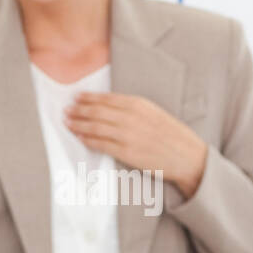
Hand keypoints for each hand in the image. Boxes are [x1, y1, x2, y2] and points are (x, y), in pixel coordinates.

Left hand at [64, 92, 208, 198]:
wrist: (187, 155)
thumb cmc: (170, 134)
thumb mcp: (154, 113)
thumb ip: (132, 109)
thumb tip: (107, 106)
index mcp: (140, 105)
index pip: (107, 98)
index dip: (88, 97)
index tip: (76, 97)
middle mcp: (132, 118)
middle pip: (97, 111)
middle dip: (78, 110)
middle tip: (66, 110)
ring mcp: (128, 135)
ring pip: (95, 127)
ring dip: (78, 124)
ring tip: (67, 122)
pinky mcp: (126, 152)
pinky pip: (101, 144)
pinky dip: (87, 139)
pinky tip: (79, 137)